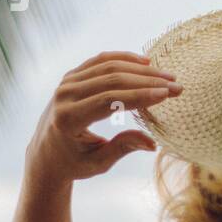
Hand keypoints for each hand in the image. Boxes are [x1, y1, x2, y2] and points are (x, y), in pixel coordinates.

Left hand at [25, 50, 180, 185]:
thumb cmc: (74, 162)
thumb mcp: (98, 162)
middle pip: (111, 80)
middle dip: (148, 82)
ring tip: (167, 76)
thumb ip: (123, 148)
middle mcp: (64, 96)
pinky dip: (124, 59)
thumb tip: (153, 143)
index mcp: (68, 118)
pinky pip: (101, 61)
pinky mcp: (72, 76)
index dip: (139, 95)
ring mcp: (66, 82)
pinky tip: (145, 62)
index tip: (167, 94)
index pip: (108, 100)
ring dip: (141, 70)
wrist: (46, 153)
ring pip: (109, 66)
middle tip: (176, 86)